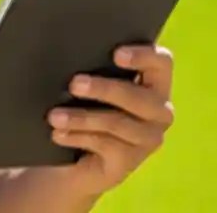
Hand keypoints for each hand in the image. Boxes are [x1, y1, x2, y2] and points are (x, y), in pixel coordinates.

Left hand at [47, 44, 176, 196]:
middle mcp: (158, 111)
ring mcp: (147, 139)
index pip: (161, 63)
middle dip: (105, 89)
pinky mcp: (129, 162)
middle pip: (139, 97)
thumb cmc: (80, 108)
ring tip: (54, 116)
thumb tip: (67, 54)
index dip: (144, 56)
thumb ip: (89, 69)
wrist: (70, 159)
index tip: (116, 54)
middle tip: (74, 84)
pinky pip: (105, 146)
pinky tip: (58, 134)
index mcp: (152, 83)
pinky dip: (78, 136)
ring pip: (117, 123)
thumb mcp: (86, 87)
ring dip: (82, 117)